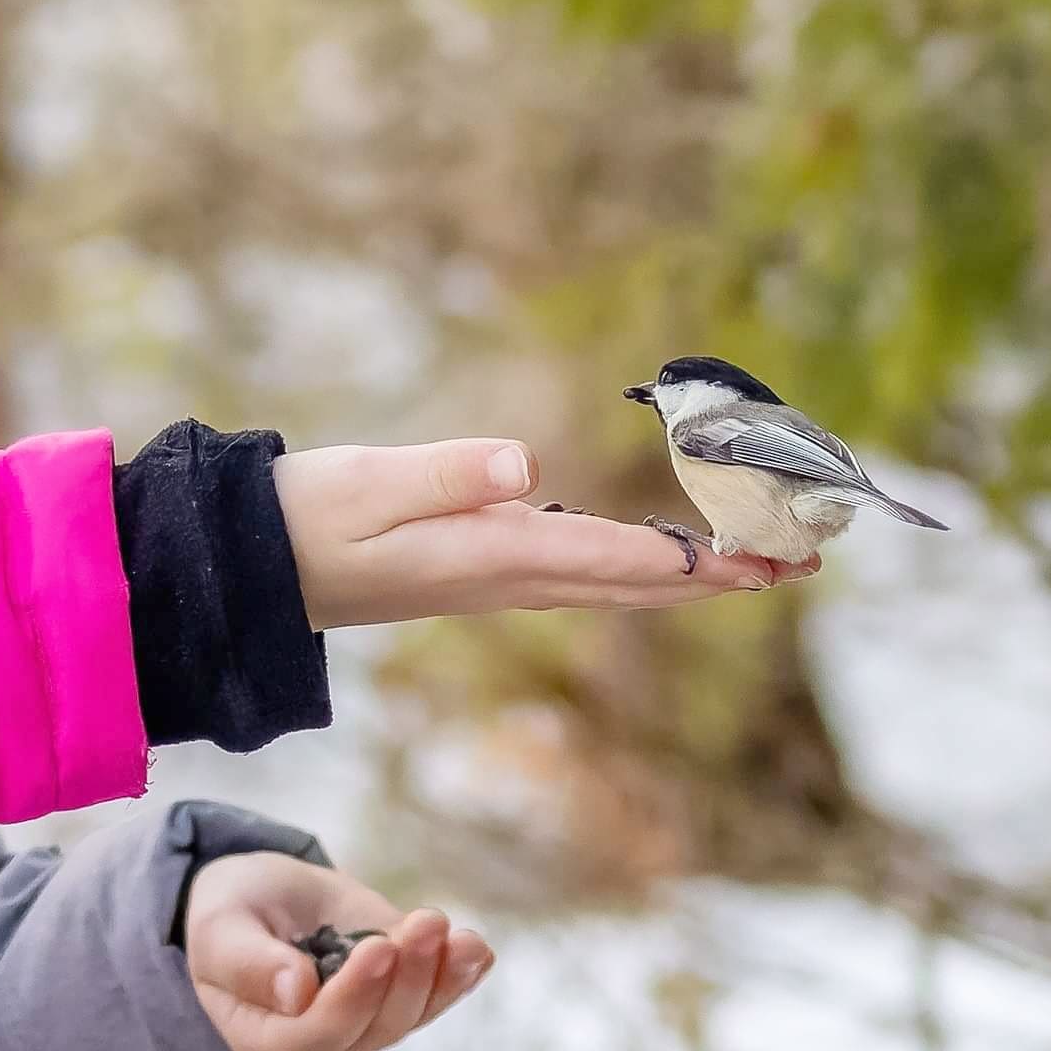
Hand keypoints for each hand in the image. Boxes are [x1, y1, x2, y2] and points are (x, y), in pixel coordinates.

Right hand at [184, 850, 494, 1050]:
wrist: (262, 901)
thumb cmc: (230, 916)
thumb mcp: (221, 927)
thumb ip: (248, 962)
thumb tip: (297, 994)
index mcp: (265, 1039)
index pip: (319, 1033)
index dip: (354, 996)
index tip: (380, 947)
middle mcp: (320, 1047)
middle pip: (376, 1029)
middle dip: (407, 976)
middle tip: (425, 921)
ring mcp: (365, 1027)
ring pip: (411, 1017)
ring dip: (439, 975)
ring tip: (452, 929)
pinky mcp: (398, 1000)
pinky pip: (434, 1000)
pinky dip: (460, 975)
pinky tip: (476, 950)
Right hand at [275, 440, 792, 623]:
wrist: (246, 570)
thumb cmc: (302, 519)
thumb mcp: (369, 482)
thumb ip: (448, 472)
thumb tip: (527, 465)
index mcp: (489, 556)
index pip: (618, 558)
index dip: (699, 559)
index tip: (772, 559)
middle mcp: (503, 578)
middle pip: (636, 584)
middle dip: (721, 577)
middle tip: (803, 564)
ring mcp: (490, 581)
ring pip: (614, 584)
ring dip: (688, 578)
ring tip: (753, 565)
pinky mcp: (473, 572)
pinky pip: (581, 575)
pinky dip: (637, 568)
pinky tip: (652, 558)